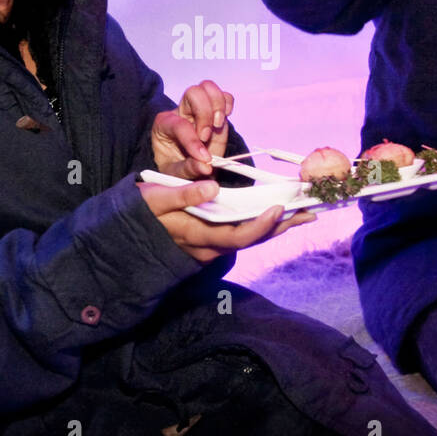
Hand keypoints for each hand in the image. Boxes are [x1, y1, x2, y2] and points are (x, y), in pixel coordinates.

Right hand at [138, 179, 316, 263]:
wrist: (126, 234)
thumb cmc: (141, 211)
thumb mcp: (155, 198)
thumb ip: (183, 193)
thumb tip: (213, 187)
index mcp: (198, 236)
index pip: (237, 237)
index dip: (260, 225)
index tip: (279, 208)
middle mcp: (209, 248)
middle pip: (253, 241)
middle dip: (282, 227)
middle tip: (310, 211)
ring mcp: (211, 247)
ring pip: (250, 239)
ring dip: (276, 227)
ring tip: (303, 213)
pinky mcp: (213, 241)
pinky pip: (242, 235)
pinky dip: (262, 225)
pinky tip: (277, 215)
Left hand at [151, 79, 234, 179]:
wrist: (188, 168)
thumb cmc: (176, 168)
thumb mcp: (175, 173)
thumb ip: (189, 169)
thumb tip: (206, 166)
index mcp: (164, 124)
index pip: (179, 124)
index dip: (192, 140)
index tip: (204, 157)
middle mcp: (180, 111)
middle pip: (193, 93)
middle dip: (204, 114)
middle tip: (206, 136)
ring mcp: (199, 109)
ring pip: (208, 88)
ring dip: (217, 106)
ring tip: (216, 126)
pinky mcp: (215, 112)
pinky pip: (224, 96)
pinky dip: (227, 104)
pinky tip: (223, 120)